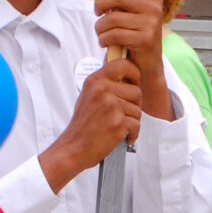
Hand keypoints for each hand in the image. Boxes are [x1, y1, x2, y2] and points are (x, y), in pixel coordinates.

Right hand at [40, 58, 142, 191]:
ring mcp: (111, 106)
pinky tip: (121, 137)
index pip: (123, 64)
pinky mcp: (118, 122)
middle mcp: (103, 90)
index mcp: (95, 81)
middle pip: (137, 91)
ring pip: (138, 110)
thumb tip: (124, 75)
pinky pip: (137, 125)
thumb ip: (104, 84)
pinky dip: (132, 134)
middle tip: (121, 115)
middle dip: (133, 105)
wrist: (73, 148)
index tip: (132, 83)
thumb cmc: (82, 125)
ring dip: (131, 121)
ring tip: (116, 126)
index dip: (133, 73)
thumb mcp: (88, 96)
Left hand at [93, 0, 170, 117]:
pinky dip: (104, 39)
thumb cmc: (133, 37)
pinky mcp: (145, 39)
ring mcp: (152, 24)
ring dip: (100, 26)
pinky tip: (104, 43)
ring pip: (113, 17)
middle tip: (96, 13)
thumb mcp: (129, 14)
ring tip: (101, 33)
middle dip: (100, 3)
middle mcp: (155, 8)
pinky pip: (115, 34)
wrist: (146, 67)